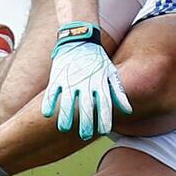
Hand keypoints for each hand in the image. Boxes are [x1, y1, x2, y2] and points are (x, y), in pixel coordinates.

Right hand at [41, 22, 130, 140]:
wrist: (80, 39)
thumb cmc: (98, 61)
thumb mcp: (111, 73)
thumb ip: (118, 92)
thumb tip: (129, 110)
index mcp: (100, 82)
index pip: (104, 103)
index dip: (104, 117)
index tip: (104, 130)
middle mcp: (85, 83)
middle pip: (85, 106)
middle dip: (85, 122)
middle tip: (85, 135)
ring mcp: (69, 80)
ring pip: (66, 101)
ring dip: (64, 115)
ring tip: (64, 128)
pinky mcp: (57, 76)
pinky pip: (51, 92)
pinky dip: (48, 102)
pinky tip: (46, 114)